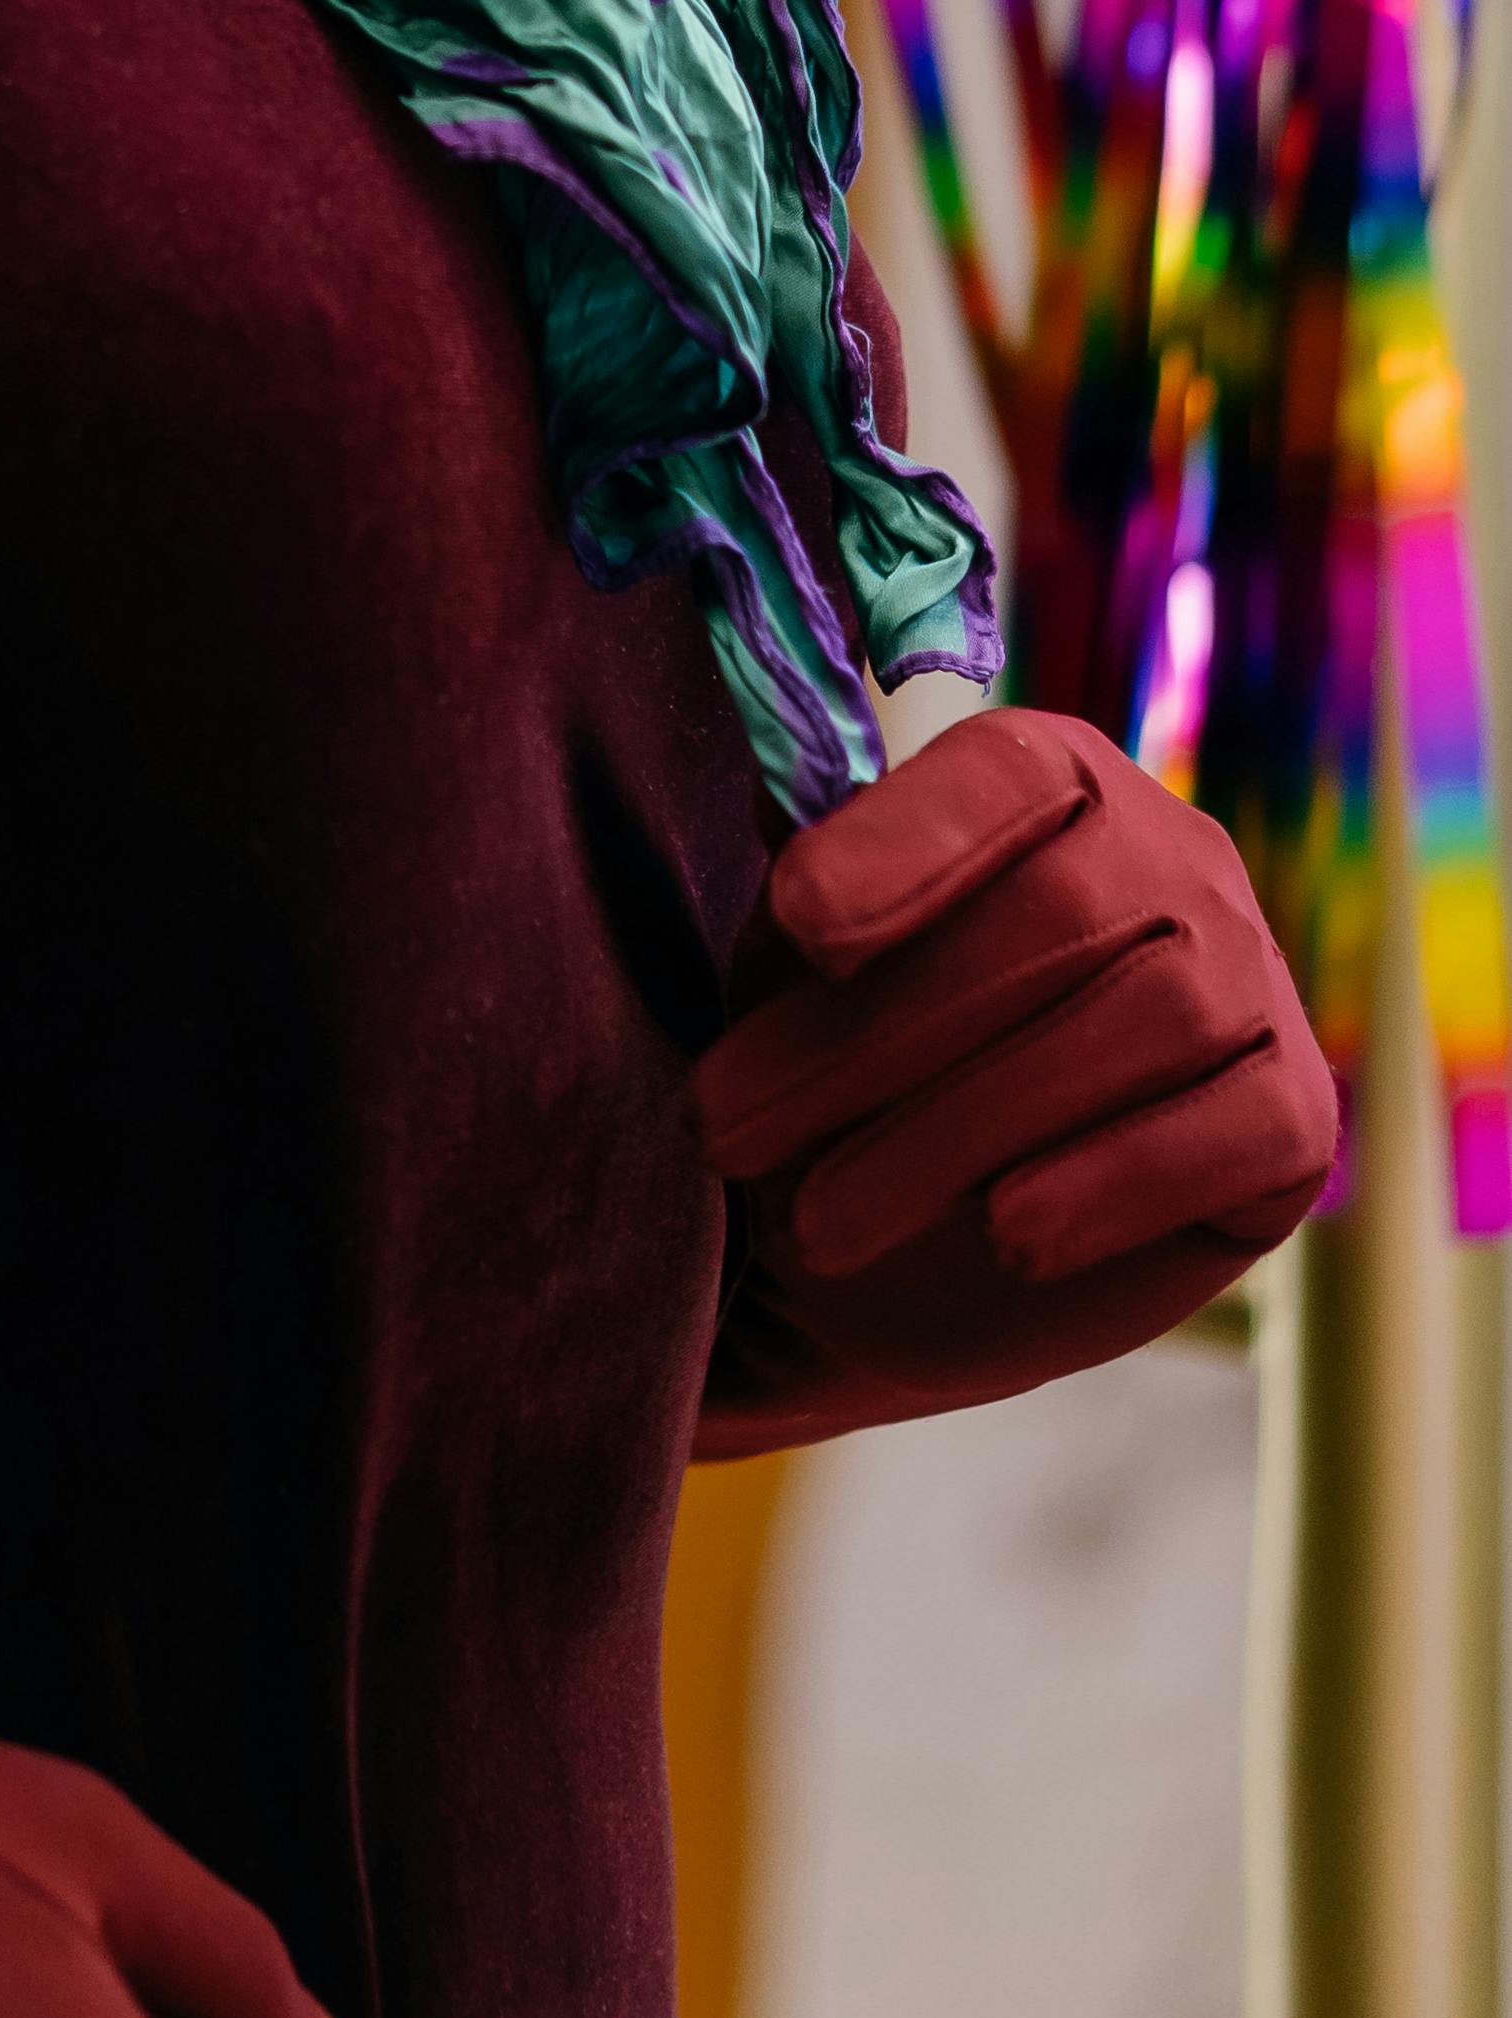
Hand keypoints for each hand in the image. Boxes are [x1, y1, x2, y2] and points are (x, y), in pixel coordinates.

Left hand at [694, 707, 1334, 1454]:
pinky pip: (1231, 1132)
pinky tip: (1006, 1233)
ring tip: (821, 1219)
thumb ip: (807, 889)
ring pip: (1137, 1023)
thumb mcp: (801, 967)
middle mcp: (1174, 855)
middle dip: (872, 1038)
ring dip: (957, 1129)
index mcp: (1053, 777)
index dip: (905, 843)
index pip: (1001, 777)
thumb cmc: (851, 1058)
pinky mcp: (1292, 1115)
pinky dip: (1111, 1182)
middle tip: (726, 1129)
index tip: (801, 921)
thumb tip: (788, 831)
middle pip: (1053, 916)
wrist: (914, 1241)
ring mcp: (1250, 978)